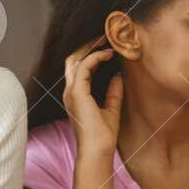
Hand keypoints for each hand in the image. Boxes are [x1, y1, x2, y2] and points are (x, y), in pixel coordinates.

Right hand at [63, 38, 123, 158]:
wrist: (98, 149)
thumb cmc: (103, 135)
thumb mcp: (111, 108)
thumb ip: (113, 92)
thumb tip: (117, 75)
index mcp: (76, 95)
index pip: (78, 68)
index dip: (91, 55)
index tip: (107, 49)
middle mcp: (70, 91)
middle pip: (73, 60)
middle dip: (87, 46)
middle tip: (103, 38)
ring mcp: (71, 91)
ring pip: (75, 59)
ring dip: (91, 48)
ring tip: (106, 41)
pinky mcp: (77, 92)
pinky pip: (84, 66)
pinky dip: (95, 57)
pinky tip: (107, 54)